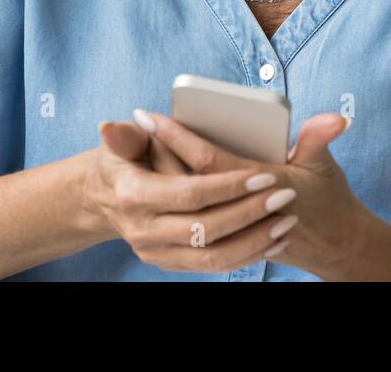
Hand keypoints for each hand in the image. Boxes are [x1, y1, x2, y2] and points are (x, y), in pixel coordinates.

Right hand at [83, 117, 298, 273]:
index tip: (266, 176)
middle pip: (206, 229)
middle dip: (250, 213)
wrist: (104, 200)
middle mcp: (144, 230)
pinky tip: (273, 241)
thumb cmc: (123, 160)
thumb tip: (119, 122)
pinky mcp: (170, 263)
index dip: (229, 187)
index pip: (191, 194)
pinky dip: (246, 256)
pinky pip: (213, 267)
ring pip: (213, 256)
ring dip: (254, 241)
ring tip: (285, 222)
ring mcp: (157, 252)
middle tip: (285, 196)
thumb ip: (128, 133)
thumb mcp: (123, 141)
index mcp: (135, 195)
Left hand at [133, 108, 374, 279]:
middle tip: (139, 123)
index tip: (152, 114)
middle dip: (159, 152)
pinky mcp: (224, 245)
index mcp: (264, 185)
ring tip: (143, 143)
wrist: (333, 245)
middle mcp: (241, 212)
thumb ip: (318, 138)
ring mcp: (230, 233)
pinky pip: (187, 223)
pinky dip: (173, 198)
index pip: (208, 160)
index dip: (178, 137)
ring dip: (161, 173)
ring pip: (179, 205)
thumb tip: (337, 119)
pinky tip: (161, 172)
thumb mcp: (322, 165)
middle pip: (184, 182)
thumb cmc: (327, 199)